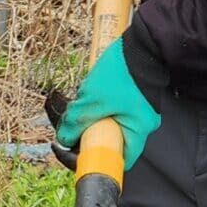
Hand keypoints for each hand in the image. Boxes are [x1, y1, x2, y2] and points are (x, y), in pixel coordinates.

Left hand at [52, 37, 162, 175]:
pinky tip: (88, 92)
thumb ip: (76, 121)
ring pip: (106, 124)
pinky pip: (110, 110)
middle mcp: (140, 126)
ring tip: (79, 99)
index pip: (115, 160)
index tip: (72, 149)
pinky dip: (96, 106)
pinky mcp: (132, 99)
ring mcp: (137, 112)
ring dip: (88, 116)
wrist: (142, 45)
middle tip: (70, 122)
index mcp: (136, 132)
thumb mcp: (93, 99)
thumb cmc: (122, 73)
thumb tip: (64, 139)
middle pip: (107, 142)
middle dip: (85, 133)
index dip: (92, 159)